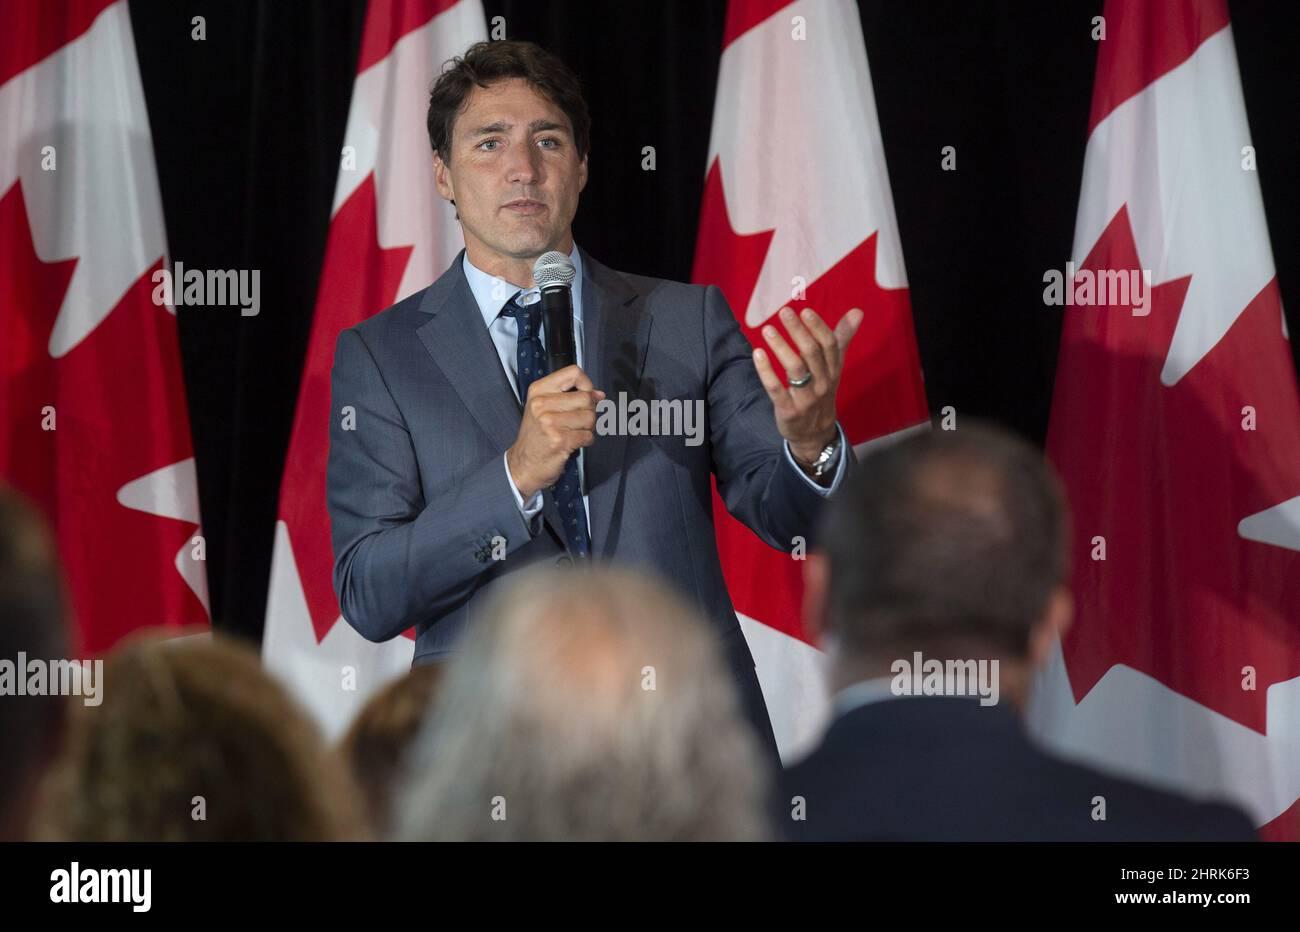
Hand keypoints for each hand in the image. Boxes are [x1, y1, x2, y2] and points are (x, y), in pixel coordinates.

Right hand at [506, 365, 603, 498]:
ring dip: (587, 428)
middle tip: (577, 421)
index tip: (586, 395)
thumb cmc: (536, 437)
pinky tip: (572, 443)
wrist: (523, 464)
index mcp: (538, 391)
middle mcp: (541, 404)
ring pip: (590, 417)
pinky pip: (588, 435)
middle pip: (586, 397)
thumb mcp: (543, 408)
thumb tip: (599, 394)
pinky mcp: (559, 440)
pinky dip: (585, 441)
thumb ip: (570, 396)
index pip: (573, 373)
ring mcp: (549, 422)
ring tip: (573, 432)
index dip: (586, 384)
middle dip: (589, 411)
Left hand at [753, 306, 863, 461]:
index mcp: (833, 369)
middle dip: (798, 331)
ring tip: (767, 330)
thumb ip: (843, 338)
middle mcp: (823, 383)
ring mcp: (806, 398)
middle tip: (784, 312)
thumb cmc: (822, 391)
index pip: (829, 345)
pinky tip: (757, 354)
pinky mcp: (789, 411)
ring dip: (781, 347)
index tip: (805, 311)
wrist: (815, 434)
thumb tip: (858, 311)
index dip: (818, 327)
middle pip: (812, 353)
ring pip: (795, 369)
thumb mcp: (835, 367)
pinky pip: (777, 389)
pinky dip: (766, 372)